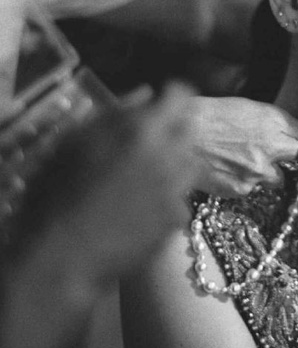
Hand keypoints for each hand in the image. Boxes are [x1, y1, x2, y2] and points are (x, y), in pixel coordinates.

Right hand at [13, 83, 197, 288]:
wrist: (62, 254)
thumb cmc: (57, 191)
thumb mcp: (76, 140)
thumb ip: (117, 111)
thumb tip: (148, 92)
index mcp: (143, 130)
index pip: (182, 96)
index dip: (174, 94)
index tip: (163, 98)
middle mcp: (169, 156)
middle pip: (191, 130)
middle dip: (176, 127)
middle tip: (154, 136)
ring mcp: (176, 189)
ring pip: (191, 163)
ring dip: (176, 160)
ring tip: (149, 170)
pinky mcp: (176, 218)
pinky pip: (182, 196)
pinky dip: (169, 194)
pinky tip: (145, 202)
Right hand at [192, 96, 297, 194]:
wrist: (177, 136)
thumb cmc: (210, 115)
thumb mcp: (250, 108)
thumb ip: (278, 123)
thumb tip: (297, 135)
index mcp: (275, 123)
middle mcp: (271, 149)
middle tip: (287, 157)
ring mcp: (257, 173)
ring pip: (275, 179)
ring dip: (264, 173)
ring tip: (239, 159)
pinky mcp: (241, 190)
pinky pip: (251, 188)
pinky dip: (242, 181)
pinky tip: (225, 168)